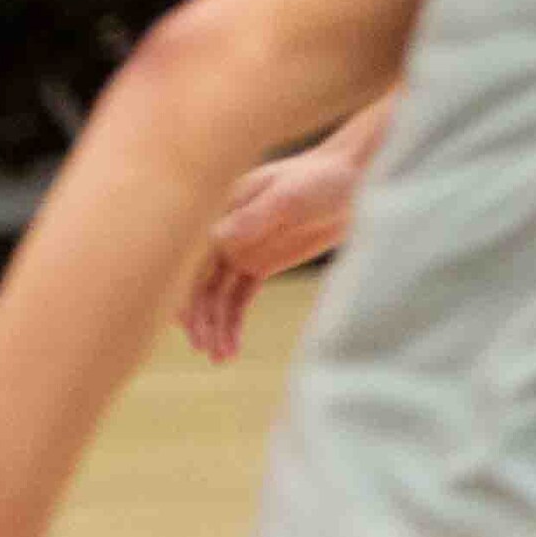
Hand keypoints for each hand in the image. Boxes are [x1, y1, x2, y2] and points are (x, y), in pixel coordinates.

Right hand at [181, 136, 363, 361]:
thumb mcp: (291, 196)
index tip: (184, 318)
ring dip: (214, 326)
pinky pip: (236, 299)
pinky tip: (230, 348)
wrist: (353, 179)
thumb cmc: (321, 179)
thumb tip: (216, 236)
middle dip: (198, 315)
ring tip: (220, 357)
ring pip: (215, 296)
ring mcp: (239, 249)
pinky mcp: (259, 264)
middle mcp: (221, 231)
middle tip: (204, 346)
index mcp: (218, 209)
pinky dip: (231, 323)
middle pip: (197, 279)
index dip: (182, 285)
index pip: (189, 253)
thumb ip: (256, 215)